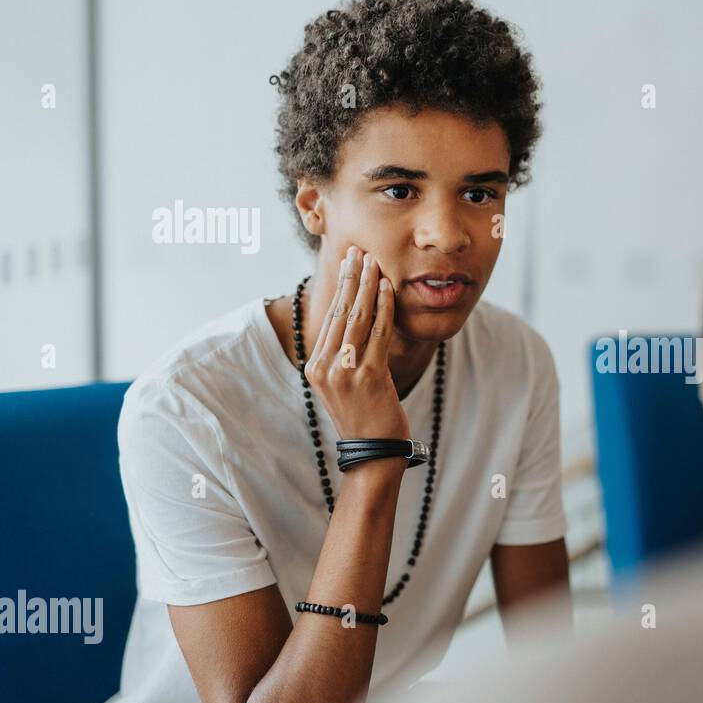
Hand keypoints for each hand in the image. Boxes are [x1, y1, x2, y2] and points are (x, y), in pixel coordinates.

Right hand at [303, 246, 409, 441]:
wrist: (375, 451)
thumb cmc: (366, 415)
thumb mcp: (345, 384)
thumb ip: (344, 355)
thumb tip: (355, 319)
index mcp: (315, 367)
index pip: (330, 317)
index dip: (340, 287)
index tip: (348, 263)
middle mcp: (324, 367)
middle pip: (340, 312)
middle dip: (351, 277)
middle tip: (359, 251)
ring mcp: (345, 371)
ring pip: (358, 318)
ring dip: (367, 285)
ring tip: (374, 261)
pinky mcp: (368, 375)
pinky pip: (378, 333)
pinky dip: (383, 307)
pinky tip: (387, 288)